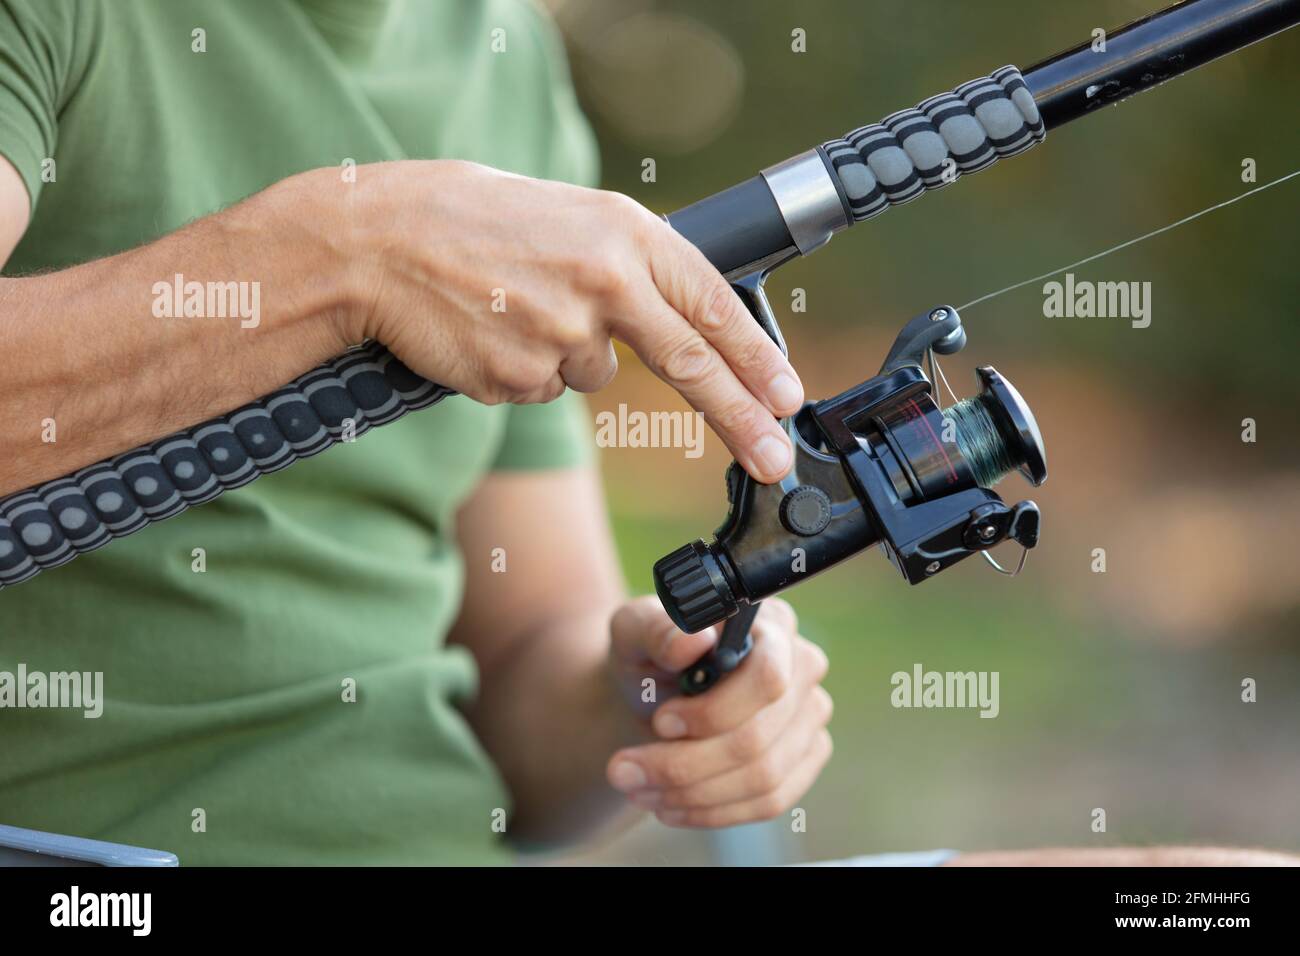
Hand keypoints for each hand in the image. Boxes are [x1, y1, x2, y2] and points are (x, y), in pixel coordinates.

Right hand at [320, 160, 803, 482]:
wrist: (374, 242)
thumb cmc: (468, 220)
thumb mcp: (568, 216)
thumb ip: (626, 262)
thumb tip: (676, 317)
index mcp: (623, 232)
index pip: (712, 305)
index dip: (756, 358)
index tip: (787, 397)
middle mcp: (603, 282)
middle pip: (689, 364)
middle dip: (738, 419)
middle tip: (772, 459)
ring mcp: (559, 335)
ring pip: (591, 375)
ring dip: (565, 353)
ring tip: (511, 304)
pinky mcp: (517, 378)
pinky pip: (539, 388)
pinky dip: (519, 369)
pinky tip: (485, 329)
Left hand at [605, 595, 832, 827]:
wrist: (652, 698)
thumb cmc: (647, 657)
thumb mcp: (632, 634)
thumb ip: (657, 630)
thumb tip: (693, 641)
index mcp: (770, 623)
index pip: (768, 677)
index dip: (714, 712)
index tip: (661, 723)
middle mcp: (802, 666)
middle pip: (759, 738)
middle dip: (685, 765)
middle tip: (624, 771)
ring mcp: (809, 716)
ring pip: (764, 778)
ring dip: (692, 795)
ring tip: (638, 789)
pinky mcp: (805, 757)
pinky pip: (770, 801)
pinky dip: (713, 812)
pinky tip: (670, 805)